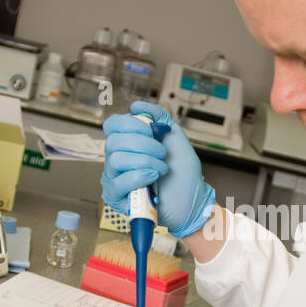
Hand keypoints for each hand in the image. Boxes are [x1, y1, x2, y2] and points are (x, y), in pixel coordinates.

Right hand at [100, 100, 215, 237]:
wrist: (192, 200)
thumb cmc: (183, 173)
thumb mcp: (175, 137)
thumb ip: (159, 117)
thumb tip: (136, 106)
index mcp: (127, 142)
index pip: (113, 124)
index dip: (131, 125)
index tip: (152, 132)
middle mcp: (116, 158)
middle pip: (114, 141)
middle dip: (144, 145)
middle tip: (162, 154)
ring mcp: (114, 177)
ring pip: (116, 160)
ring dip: (145, 162)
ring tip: (161, 169)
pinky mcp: (115, 197)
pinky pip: (118, 182)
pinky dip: (139, 177)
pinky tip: (153, 179)